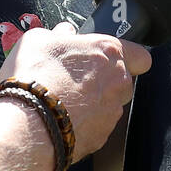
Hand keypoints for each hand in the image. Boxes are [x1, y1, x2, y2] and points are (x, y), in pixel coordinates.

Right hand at [0, 22, 151, 160]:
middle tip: (79, 78)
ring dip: (95, 103)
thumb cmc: (36, 76)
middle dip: (106, 80)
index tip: (107, 57)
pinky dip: (84, 124)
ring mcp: (112, 112)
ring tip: (66, 102)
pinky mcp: (101, 137)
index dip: (128, 56)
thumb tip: (65, 33)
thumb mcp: (38, 40)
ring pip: (111, 105)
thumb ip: (58, 34)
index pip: (140, 55)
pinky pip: (97, 126)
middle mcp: (118, 82)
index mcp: (109, 52)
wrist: (29, 123)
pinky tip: (62, 119)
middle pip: (124, 81)